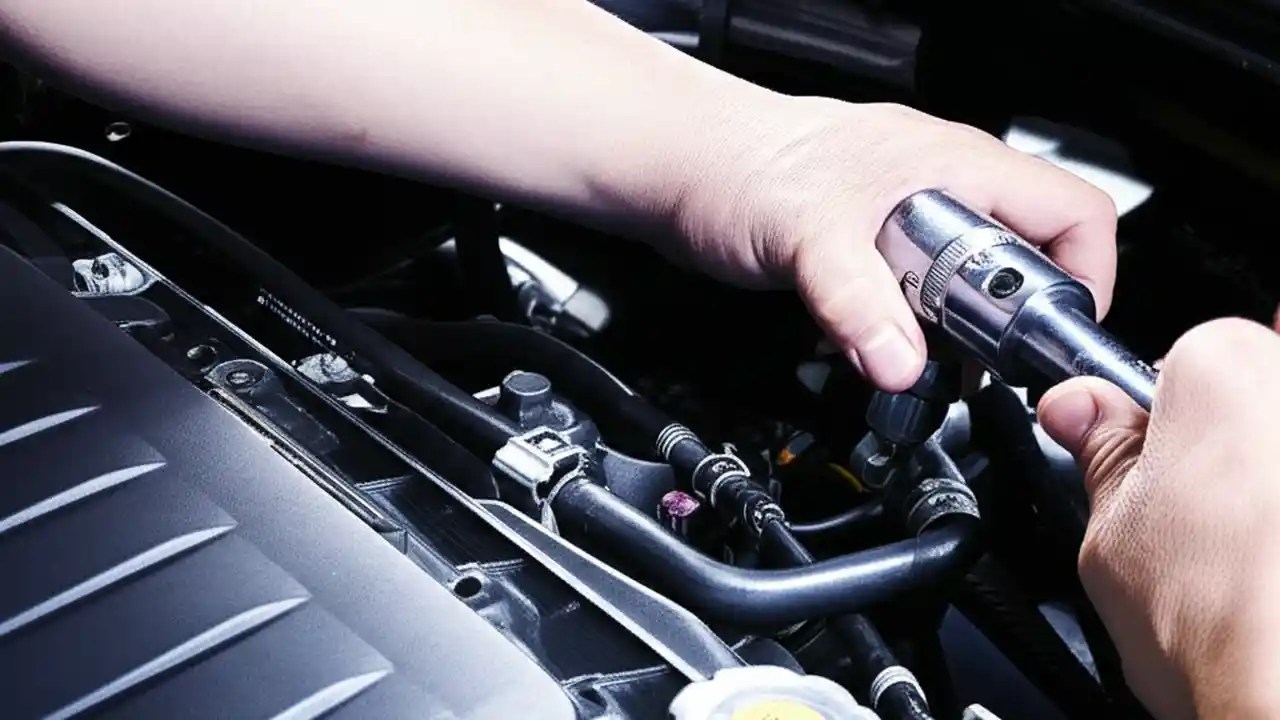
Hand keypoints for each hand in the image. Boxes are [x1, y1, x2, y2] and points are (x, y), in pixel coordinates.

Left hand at [670, 96, 1117, 390]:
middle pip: (1027, 259)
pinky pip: (920, 296)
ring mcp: (910, 218)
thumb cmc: (744, 168)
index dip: (1084, 279)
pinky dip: (909, 329)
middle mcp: (944, 187)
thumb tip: (904, 365)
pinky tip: (877, 343)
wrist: (687, 169)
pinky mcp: (874, 248)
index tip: (1050, 338)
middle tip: (971, 361)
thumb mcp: (809, 238)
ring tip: (919, 357)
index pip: (1074, 214)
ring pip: (972, 284)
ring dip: (953, 332)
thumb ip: (859, 303)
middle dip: (1009, 319)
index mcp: (956, 165)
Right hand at [1037, 316, 1279, 719]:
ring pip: (1278, 444)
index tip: (1136, 458)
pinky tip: (1270, 570)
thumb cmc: (1220, 631)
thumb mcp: (1108, 535)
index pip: (1176, 359)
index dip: (1149, 421)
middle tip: (1191, 517)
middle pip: (1250, 389)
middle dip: (1220, 444)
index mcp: (1225, 369)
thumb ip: (1099, 454)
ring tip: (1250, 558)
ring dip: (1262, 480)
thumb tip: (1079, 412)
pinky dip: (1279, 521)